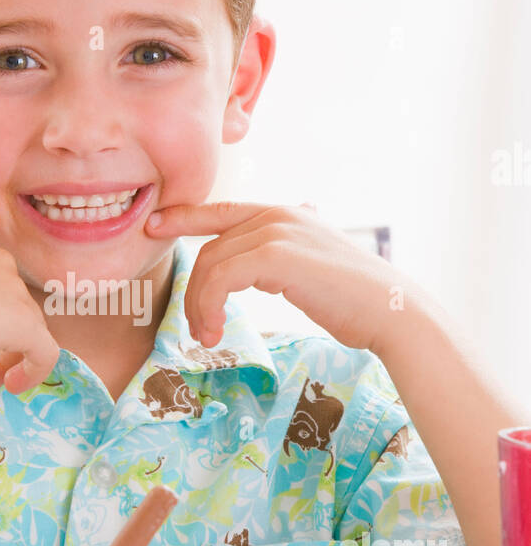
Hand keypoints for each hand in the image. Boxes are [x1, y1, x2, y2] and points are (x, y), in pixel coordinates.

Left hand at [145, 200, 418, 356]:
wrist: (391, 311)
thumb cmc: (356, 301)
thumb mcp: (316, 267)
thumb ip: (290, 255)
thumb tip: (280, 252)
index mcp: (286, 215)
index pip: (222, 209)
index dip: (184, 216)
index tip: (154, 226)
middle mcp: (279, 215)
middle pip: (210, 247)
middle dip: (193, 290)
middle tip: (198, 329)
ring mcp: (277, 231)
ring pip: (210, 264)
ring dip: (200, 305)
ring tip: (208, 336)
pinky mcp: (276, 254)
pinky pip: (221, 277)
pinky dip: (209, 305)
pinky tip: (217, 329)